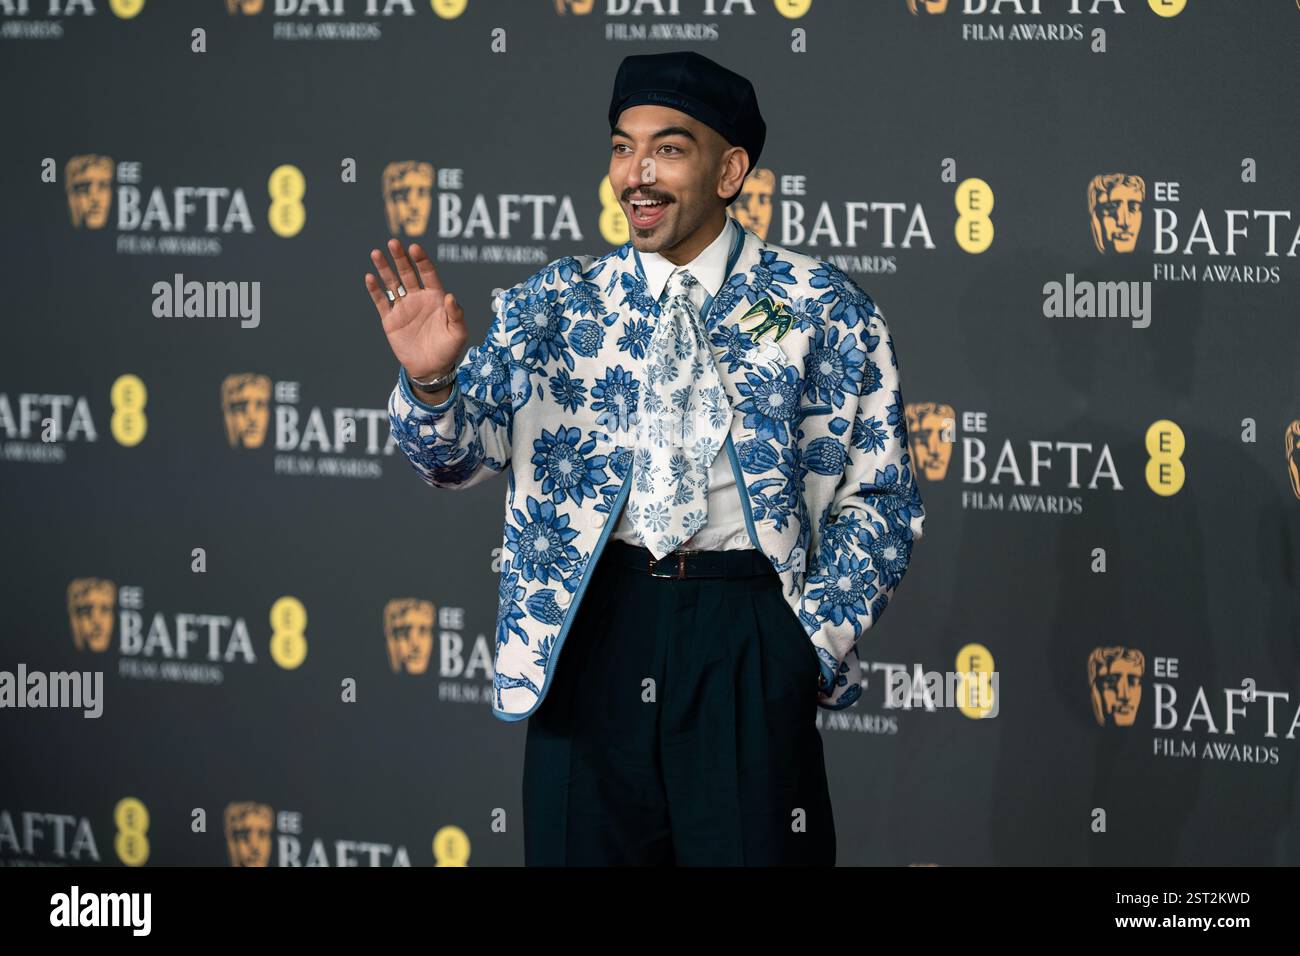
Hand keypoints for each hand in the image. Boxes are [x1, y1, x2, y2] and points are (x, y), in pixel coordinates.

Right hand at [364, 238, 466, 381]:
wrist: (431, 369)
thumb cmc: (449, 350)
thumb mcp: (458, 333)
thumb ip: (456, 314)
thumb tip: (450, 296)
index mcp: (435, 297)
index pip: (427, 273)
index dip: (421, 261)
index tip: (415, 249)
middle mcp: (418, 298)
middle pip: (407, 273)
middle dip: (400, 258)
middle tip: (393, 243)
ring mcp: (403, 308)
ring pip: (392, 283)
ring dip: (384, 268)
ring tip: (376, 253)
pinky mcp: (390, 320)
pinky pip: (381, 302)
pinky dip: (375, 290)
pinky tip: (370, 278)